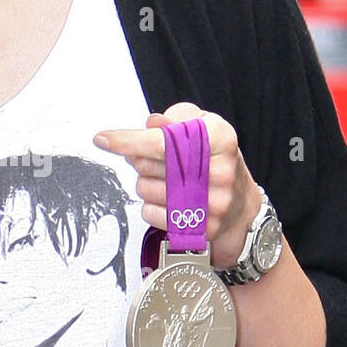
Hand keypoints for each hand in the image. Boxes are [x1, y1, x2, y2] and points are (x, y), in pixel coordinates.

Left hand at [93, 102, 262, 268]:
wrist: (242, 206)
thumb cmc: (217, 160)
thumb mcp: (205, 127)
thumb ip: (176, 119)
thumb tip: (152, 123)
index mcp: (219, 139)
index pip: (164, 140)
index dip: (129, 140)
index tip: (104, 139)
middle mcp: (219, 171)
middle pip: (148, 164)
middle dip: (141, 159)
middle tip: (158, 159)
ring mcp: (213, 202)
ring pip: (146, 189)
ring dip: (148, 182)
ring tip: (170, 181)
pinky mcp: (202, 227)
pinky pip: (151, 213)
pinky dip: (152, 206)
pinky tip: (171, 201)